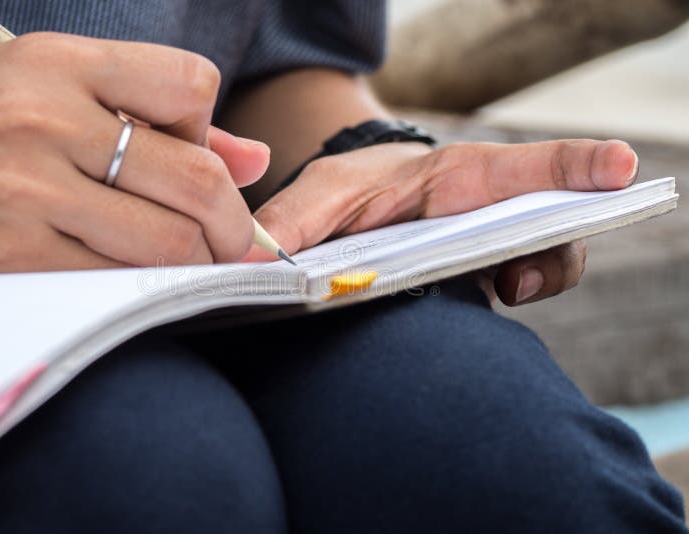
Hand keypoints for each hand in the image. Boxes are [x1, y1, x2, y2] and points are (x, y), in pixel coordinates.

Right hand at [0, 33, 268, 277]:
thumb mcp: (52, 98)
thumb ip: (157, 120)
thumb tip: (255, 157)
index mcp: (58, 63)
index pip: (190, 83)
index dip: (211, 130)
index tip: (198, 160)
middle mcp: (45, 118)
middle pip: (197, 176)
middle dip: (234, 222)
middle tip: (231, 239)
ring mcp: (27, 188)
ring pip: (170, 239)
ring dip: (199, 260)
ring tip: (188, 259)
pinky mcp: (15, 253)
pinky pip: (120, 279)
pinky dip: (148, 283)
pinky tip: (137, 275)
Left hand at [250, 139, 637, 305]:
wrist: (368, 208)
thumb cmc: (354, 190)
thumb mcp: (322, 194)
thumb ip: (294, 222)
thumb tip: (256, 261)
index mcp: (457, 178)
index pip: (523, 166)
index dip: (573, 165)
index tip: (618, 167)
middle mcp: (490, 213)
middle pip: (551, 222)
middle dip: (556, 243)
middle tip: (527, 272)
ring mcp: (495, 250)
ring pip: (545, 263)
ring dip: (536, 278)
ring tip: (505, 291)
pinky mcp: (487, 284)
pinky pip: (520, 292)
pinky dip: (511, 302)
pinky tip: (489, 303)